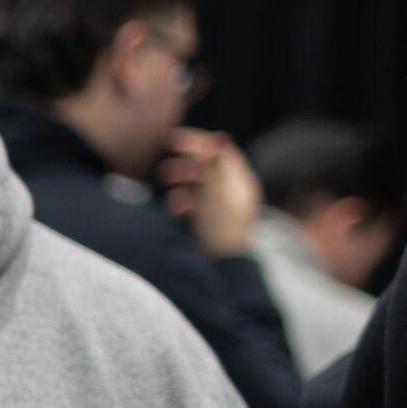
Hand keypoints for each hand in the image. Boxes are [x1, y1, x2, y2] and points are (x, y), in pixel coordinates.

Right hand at [159, 128, 258, 257]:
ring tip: (166, 183)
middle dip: (185, 163)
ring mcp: (221, 207)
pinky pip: (193, 203)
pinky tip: (175, 209)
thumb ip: (214, 166)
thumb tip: (218, 139)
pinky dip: (182, 201)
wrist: (222, 268)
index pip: (220, 151)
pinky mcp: (210, 221)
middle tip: (165, 166)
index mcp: (240, 181)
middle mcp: (233, 191)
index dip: (198, 142)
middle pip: (207, 166)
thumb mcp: (216, 194)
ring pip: (198, 184)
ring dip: (181, 181)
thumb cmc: (222, 230)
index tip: (174, 140)